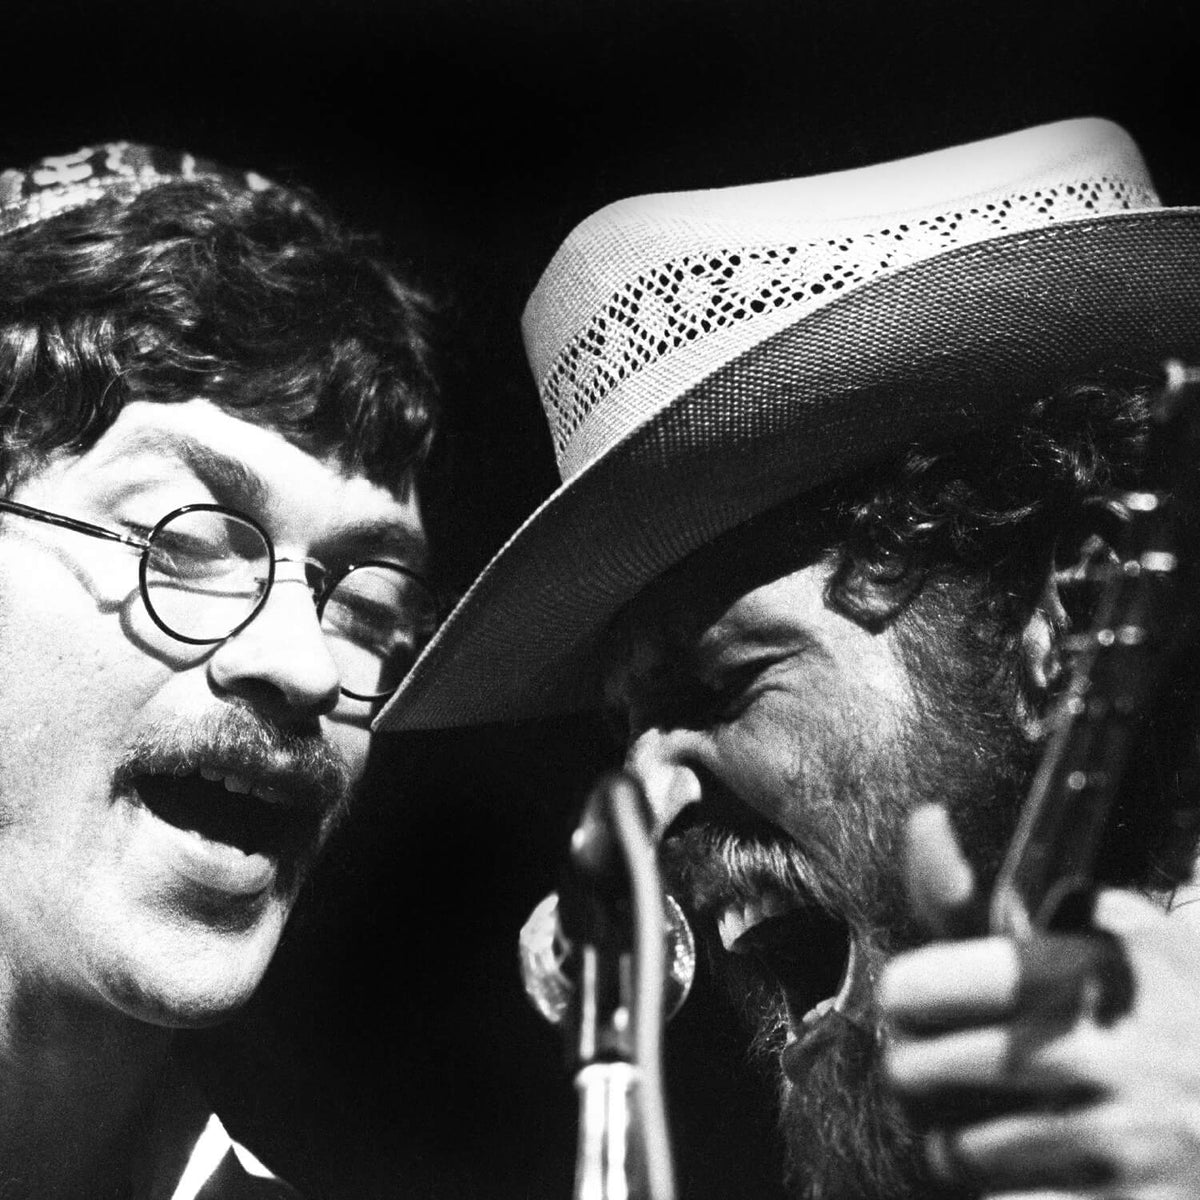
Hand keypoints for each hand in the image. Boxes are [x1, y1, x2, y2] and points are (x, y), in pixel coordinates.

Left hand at [878, 803, 1199, 1197]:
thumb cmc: (1167, 1010)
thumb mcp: (1092, 936)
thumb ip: (984, 898)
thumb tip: (922, 820)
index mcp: (1076, 973)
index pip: (914, 988)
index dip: (908, 998)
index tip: (923, 1005)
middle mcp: (1091, 1055)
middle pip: (911, 1074)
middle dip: (922, 1071)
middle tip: (956, 1068)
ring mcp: (1114, 1146)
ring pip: (950, 1154)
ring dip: (962, 1143)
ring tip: (1008, 1122)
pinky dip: (1006, 1199)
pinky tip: (1044, 1174)